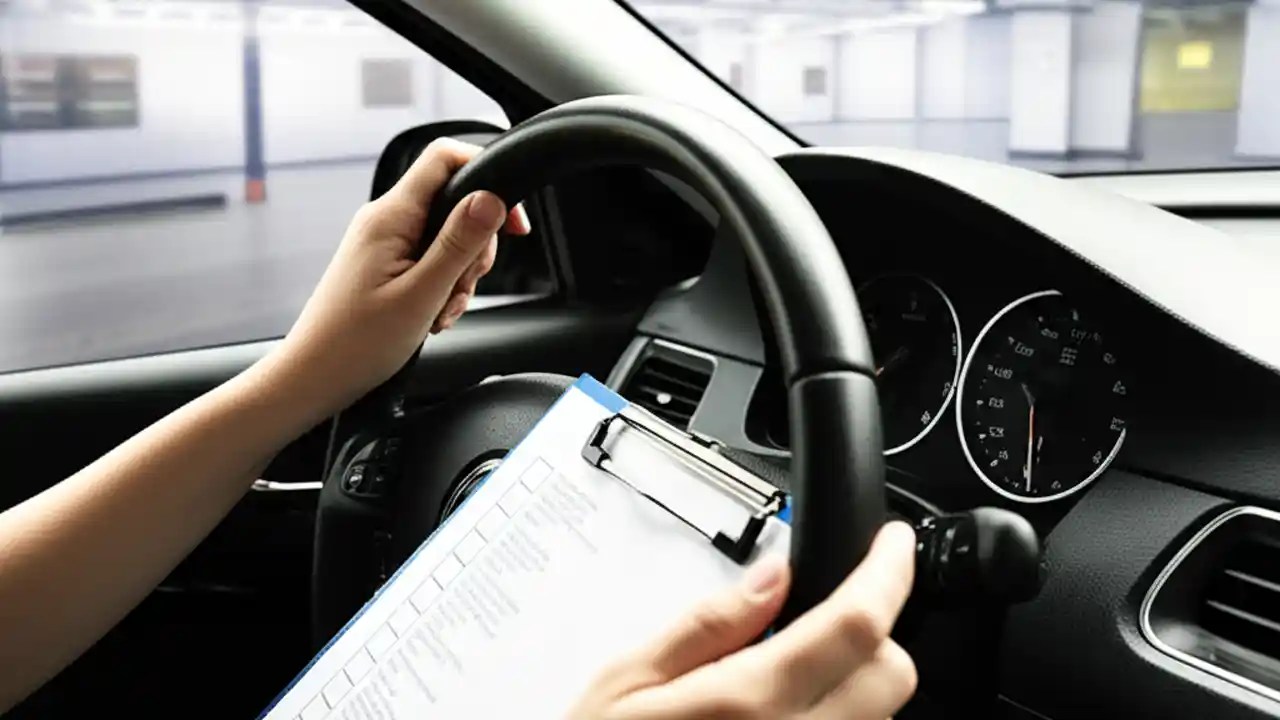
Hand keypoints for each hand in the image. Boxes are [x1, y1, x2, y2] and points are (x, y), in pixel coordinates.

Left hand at [272, 138, 529, 418]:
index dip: (487, 175)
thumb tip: (492, 199)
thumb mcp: (421, 294)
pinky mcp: (386, 262)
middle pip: (455, 202)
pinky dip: (443, 286)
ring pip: (448, 236)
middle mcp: (386, 219)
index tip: (512, 221)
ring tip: (441, 310)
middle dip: (475, 245)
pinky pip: (431, 259)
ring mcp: (385, 240)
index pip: (445, 158)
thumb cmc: (356, 344)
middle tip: (463, 285)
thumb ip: (458, 243)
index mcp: (391, 216)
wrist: (315, 377)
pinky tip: (433, 315)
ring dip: (459, 274)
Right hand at [570, 523, 916, 718]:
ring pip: (880, 716)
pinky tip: (782, 716)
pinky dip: (835, 719)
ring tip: (786, 675)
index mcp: (748, 702)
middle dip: (873, 633)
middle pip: (892, 675)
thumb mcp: (628, 679)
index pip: (856, 626)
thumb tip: (774, 574)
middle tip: (823, 617)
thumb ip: (710, 623)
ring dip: (854, 683)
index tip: (892, 544)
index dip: (889, 572)